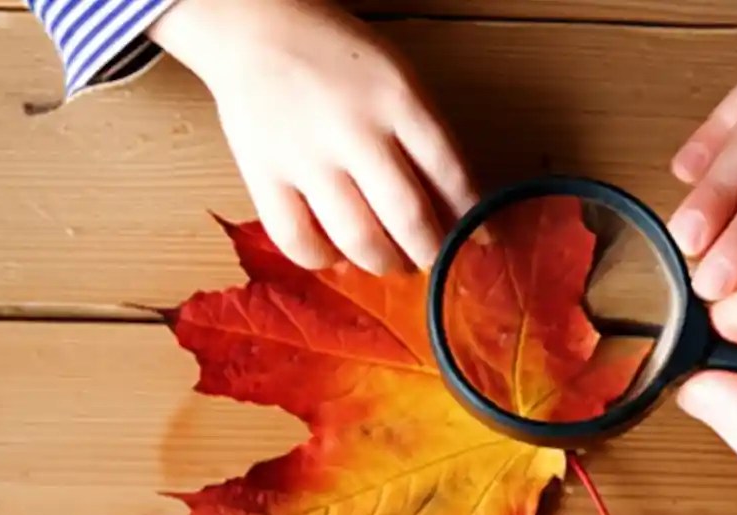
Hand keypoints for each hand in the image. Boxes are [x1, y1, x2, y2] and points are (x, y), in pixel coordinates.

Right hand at [150, 0, 475, 273]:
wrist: (255, 29)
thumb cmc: (338, 57)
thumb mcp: (397, 78)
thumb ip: (424, 137)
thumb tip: (455, 209)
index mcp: (398, 99)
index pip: (451, 174)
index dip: (472, 220)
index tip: (481, 242)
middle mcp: (355, 130)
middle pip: (408, 217)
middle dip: (430, 252)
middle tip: (432, 259)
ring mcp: (306, 156)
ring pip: (357, 238)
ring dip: (383, 262)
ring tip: (391, 261)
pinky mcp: (262, 174)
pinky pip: (297, 239)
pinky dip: (322, 259)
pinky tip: (335, 253)